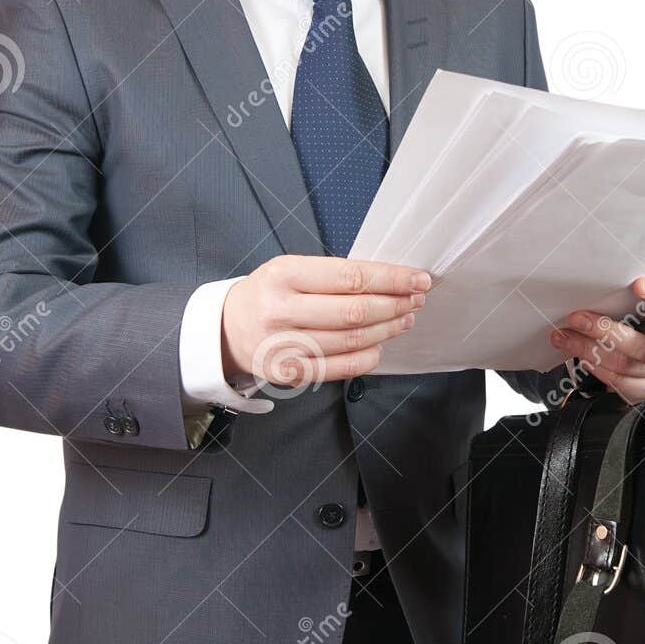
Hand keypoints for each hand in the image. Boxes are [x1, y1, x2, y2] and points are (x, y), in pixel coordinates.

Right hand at [222, 256, 430, 388]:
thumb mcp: (290, 270)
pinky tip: (380, 344)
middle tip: (416, 300)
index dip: (391, 279)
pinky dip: (369, 356)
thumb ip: (332, 275)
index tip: (418, 279)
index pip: (350, 277)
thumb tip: (388, 281)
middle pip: (354, 311)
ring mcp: (284, 346)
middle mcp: (281, 310)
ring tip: (405, 319)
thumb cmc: (268, 294)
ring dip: (387, 330)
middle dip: (395, 305)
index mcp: (284, 275)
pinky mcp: (289, 373)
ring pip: (351, 341)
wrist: (227, 329)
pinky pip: (341, 368)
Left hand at [550, 275, 644, 404]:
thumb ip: (622, 297)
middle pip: (642, 343)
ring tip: (566, 338)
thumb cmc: (635, 321)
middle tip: (577, 319)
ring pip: (626, 364)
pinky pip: (622, 384)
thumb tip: (590, 289)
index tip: (639, 286)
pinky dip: (598, 370)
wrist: (641, 353)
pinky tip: (583, 358)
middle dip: (604, 330)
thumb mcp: (633, 304)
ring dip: (589, 350)